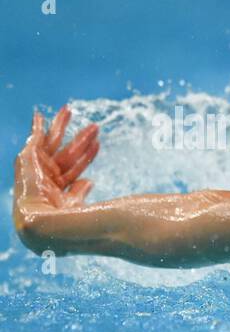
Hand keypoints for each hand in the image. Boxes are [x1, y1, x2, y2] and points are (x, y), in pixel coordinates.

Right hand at [12, 106, 98, 245]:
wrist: (43, 222)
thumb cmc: (63, 219)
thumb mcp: (75, 204)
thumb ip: (79, 192)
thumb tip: (90, 181)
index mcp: (56, 190)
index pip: (74, 168)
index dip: (87, 156)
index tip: (99, 144)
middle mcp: (45, 178)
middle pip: (66, 153)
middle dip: (80, 139)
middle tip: (94, 126)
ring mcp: (37, 169)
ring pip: (53, 143)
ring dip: (61, 126)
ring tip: (70, 110)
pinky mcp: (27, 160)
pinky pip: (33, 140)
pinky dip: (36, 128)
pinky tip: (39, 115)